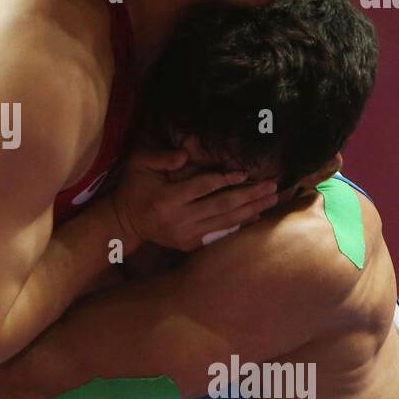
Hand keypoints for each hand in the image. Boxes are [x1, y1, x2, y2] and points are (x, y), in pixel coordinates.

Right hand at [109, 149, 279, 251]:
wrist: (126, 221)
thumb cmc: (134, 187)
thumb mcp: (139, 164)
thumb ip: (163, 157)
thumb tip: (187, 153)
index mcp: (167, 198)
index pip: (203, 187)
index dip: (225, 179)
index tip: (245, 173)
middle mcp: (179, 220)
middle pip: (221, 206)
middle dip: (249, 195)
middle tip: (272, 186)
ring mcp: (185, 235)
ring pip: (225, 221)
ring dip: (251, 210)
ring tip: (271, 199)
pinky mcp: (189, 244)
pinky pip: (219, 233)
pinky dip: (239, 225)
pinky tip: (256, 216)